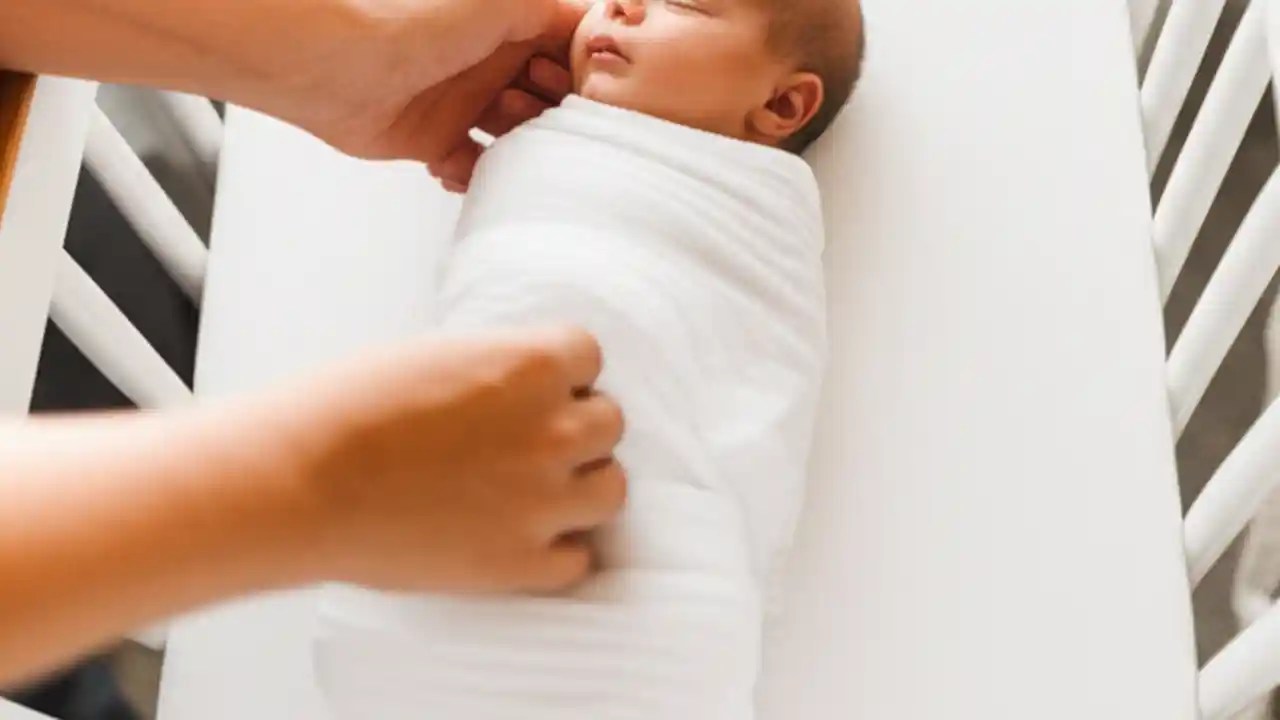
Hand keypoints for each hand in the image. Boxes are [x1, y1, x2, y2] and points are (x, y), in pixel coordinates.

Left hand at [263, 0, 588, 191]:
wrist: (333, 62)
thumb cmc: (410, 19)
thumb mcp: (503, 0)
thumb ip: (556, 13)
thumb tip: (594, 30)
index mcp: (508, 21)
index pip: (567, 50)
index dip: (585, 75)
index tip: (594, 97)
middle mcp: (487, 60)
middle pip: (547, 97)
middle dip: (558, 116)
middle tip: (554, 125)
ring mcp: (462, 101)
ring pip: (517, 134)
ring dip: (528, 148)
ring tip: (524, 150)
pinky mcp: (434, 139)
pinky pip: (474, 166)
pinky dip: (484, 175)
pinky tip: (482, 171)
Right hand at [275, 327, 625, 593]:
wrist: (300, 485)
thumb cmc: (349, 410)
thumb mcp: (440, 356)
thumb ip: (502, 368)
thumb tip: (529, 385)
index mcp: (532, 365)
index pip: (588, 355)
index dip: (558, 372)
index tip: (528, 389)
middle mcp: (553, 430)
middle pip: (609, 422)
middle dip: (574, 426)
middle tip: (526, 440)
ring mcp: (543, 501)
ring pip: (611, 487)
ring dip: (580, 485)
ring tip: (533, 489)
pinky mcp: (522, 562)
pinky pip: (579, 557)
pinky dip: (557, 549)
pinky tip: (518, 536)